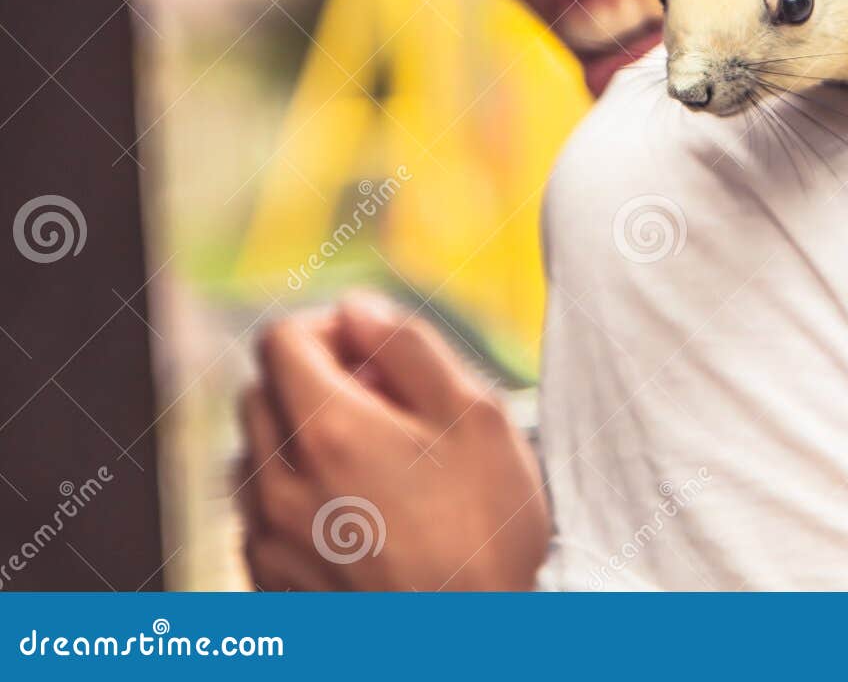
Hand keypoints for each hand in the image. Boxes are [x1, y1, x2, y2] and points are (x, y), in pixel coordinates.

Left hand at [238, 294, 549, 589]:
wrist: (471, 646)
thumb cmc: (485, 532)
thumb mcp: (475, 416)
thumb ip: (409, 346)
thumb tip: (356, 308)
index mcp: (328, 430)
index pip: (280, 339)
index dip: (328, 328)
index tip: (372, 352)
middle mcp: (279, 483)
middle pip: (259, 392)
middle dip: (313, 381)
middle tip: (385, 407)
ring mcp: (269, 540)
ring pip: (255, 456)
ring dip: (299, 441)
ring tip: (373, 467)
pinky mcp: (271, 585)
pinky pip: (259, 516)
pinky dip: (293, 498)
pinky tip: (355, 519)